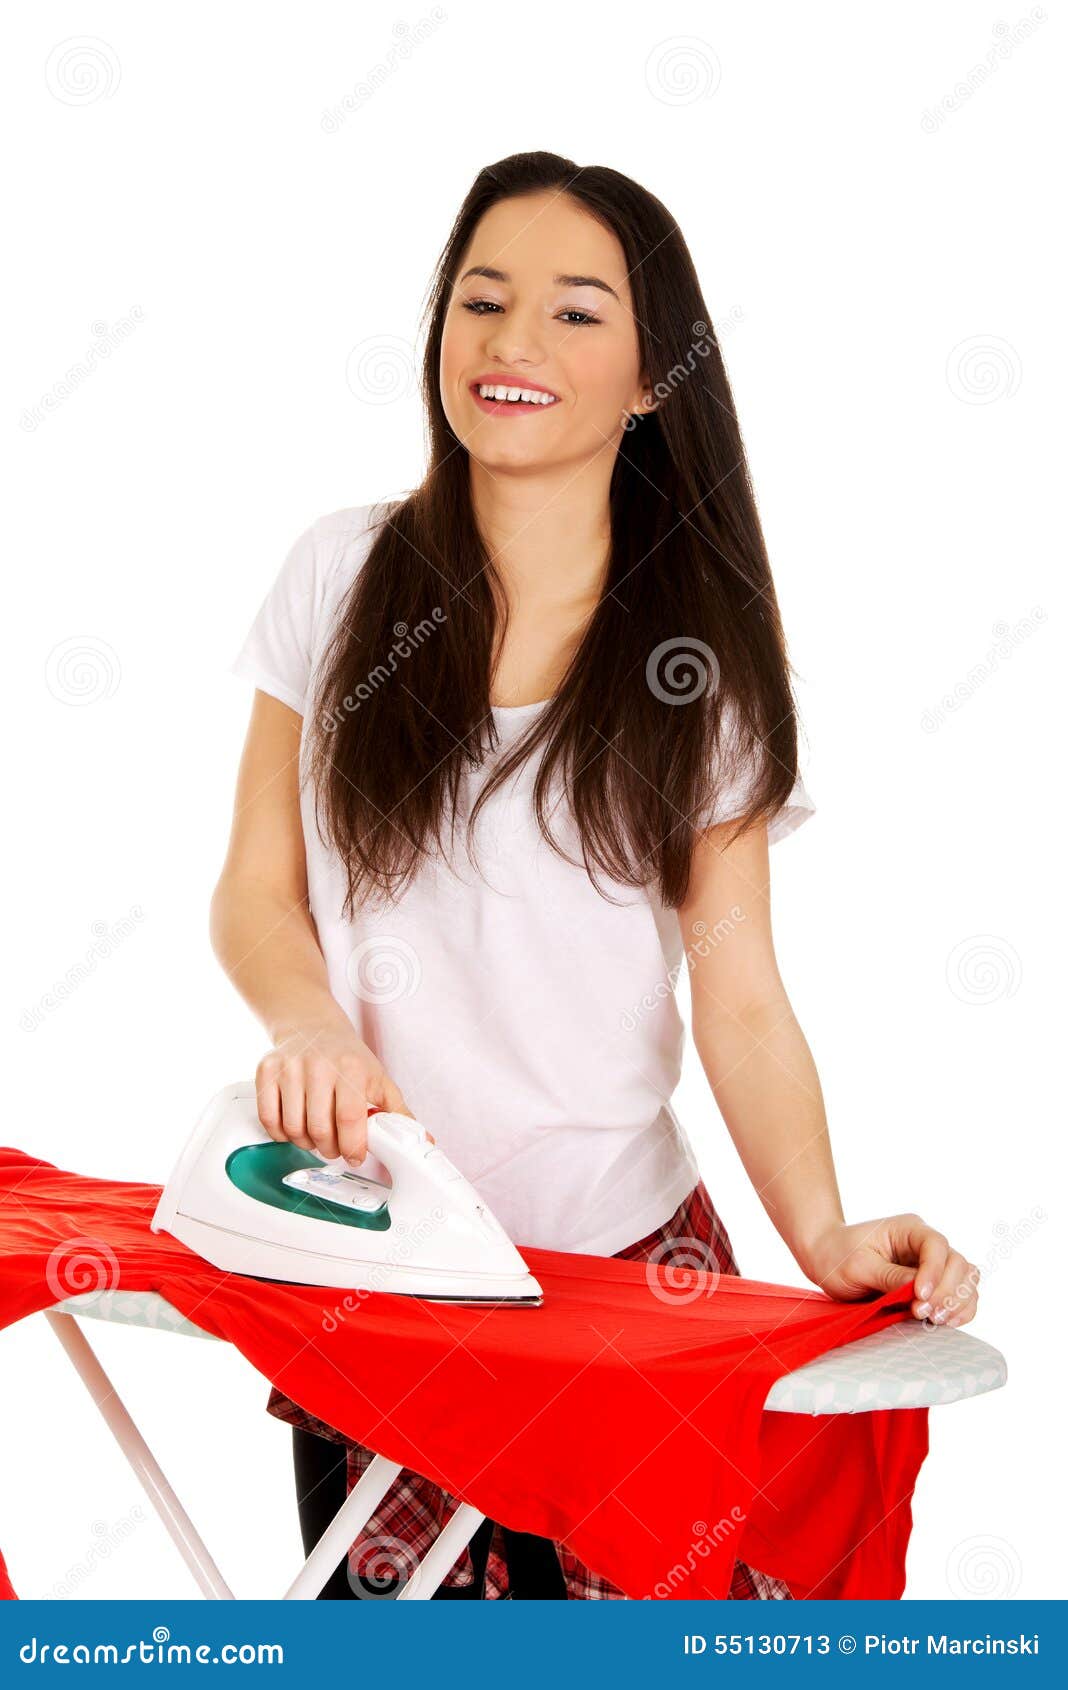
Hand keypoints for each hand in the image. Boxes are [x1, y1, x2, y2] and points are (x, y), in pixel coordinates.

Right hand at [255, 1023, 427, 1163]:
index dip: (352, 1146)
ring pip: (293, 1128)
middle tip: (335, 1146)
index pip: (349, 1118)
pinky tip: (294, 1126)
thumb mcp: (378, 1080)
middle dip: (330, 1148)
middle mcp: (318, 1065)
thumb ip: (398, 1113)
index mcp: (351, 1068)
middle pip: (320, 1129)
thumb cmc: (347, 1057)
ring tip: (316, 1134)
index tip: (355, 1155)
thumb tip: (424, 1141)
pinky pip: (268, 1119)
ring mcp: (290, 1067)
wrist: (313, 1026)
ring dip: (305, 1143)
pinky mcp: (267, 1071)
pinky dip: (280, 1133)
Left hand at [801, 1214, 979, 1326]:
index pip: (936, 1246)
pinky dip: (959, 1311)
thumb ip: (889, 1277)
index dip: (934, 1272)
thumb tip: (920, 1293)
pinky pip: (960, 1297)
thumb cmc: (838, 1256)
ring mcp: (932, 1266)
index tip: (920, 1296)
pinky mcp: (933, 1287)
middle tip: (922, 1313)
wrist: (827, 1260)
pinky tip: (943, 1322)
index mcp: (909, 1229)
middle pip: (959, 1264)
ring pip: (966, 1281)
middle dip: (947, 1292)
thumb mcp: (858, 1265)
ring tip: (934, 1320)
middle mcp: (926, 1245)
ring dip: (957, 1303)